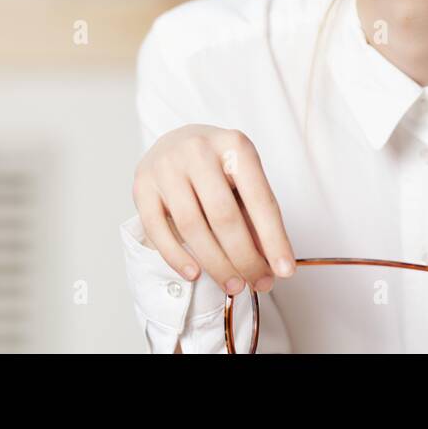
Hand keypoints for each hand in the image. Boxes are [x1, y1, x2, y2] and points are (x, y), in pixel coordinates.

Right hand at [132, 124, 295, 294]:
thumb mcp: (243, 180)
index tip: (285, 270)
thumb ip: (256, 217)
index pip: (259, 199)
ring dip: (216, 264)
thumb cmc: (217, 167)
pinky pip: (158, 230)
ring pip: (192, 226)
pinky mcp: (142, 185)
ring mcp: (166, 166)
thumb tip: (271, 264)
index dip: (274, 239)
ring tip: (233, 286)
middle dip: (244, 257)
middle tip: (257, 283)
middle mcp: (198, 150)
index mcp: (234, 145)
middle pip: (224, 216)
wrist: (175, 143)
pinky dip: (178, 257)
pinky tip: (195, 274)